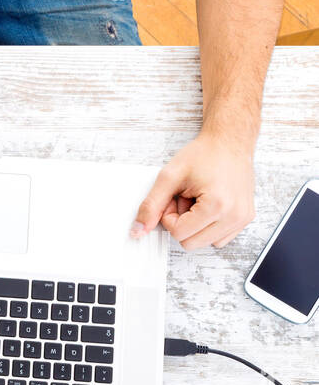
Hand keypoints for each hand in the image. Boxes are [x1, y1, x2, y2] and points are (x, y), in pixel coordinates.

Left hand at [131, 131, 255, 250]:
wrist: (229, 141)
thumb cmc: (204, 154)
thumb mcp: (169, 177)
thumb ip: (151, 205)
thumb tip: (138, 231)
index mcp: (217, 205)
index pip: (178, 233)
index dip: (169, 216)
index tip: (176, 197)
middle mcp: (234, 216)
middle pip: (190, 243)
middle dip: (181, 223)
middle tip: (186, 199)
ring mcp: (242, 219)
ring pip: (204, 243)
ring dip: (195, 226)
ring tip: (198, 200)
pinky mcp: (245, 219)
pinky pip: (218, 239)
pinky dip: (208, 227)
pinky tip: (208, 206)